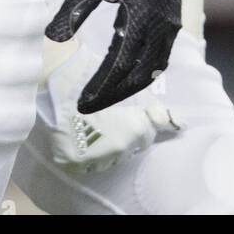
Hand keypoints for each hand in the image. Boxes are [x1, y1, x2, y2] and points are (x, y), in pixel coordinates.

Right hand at [39, 37, 181, 172]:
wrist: (53, 71)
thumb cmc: (92, 72)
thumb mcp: (127, 84)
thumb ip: (154, 109)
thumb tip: (180, 123)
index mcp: (135, 130)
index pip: (147, 134)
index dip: (137, 119)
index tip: (125, 109)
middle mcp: (118, 150)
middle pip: (129, 146)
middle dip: (122, 132)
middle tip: (106, 112)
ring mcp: (94, 159)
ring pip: (110, 156)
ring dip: (106, 143)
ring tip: (91, 121)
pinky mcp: (73, 162)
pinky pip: (88, 162)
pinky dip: (86, 150)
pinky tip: (80, 132)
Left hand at [45, 0, 192, 113]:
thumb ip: (73, 10)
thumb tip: (49, 38)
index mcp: (142, 20)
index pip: (120, 68)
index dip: (101, 89)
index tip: (83, 103)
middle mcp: (161, 30)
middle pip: (139, 77)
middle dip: (114, 94)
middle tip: (90, 106)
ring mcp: (170, 27)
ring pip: (152, 70)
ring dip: (129, 86)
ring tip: (104, 94)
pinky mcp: (170, 22)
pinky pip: (158, 57)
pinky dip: (141, 71)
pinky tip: (123, 72)